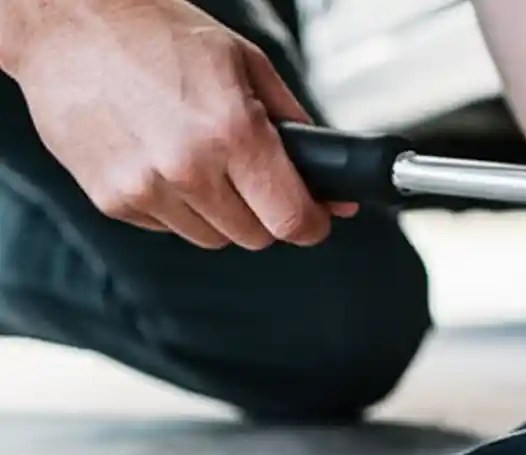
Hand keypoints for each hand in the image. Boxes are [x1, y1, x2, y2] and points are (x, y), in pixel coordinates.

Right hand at [0, 0, 353, 250]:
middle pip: (254, 236)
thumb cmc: (156, 34)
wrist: (67, 24)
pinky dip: (176, 206)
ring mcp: (145, 189)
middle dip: (265, 212)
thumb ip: (297, 128)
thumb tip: (337, 187)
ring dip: (220, 212)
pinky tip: (164, 161)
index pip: (290, 218)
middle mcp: (188, 168)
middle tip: (254, 176)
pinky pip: (168, 227)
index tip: (315, 219)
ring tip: (202, 160)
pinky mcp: (111, 200)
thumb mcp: (246, 63)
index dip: (312, 224)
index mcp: (231, 132)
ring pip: (212, 237)